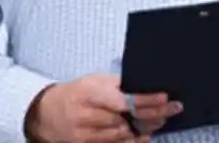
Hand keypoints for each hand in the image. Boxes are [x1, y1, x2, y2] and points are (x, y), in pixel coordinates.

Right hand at [24, 74, 180, 142]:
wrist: (46, 113)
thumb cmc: (77, 93)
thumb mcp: (94, 81)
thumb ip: (117, 85)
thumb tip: (146, 88)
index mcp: (89, 92)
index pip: (123, 99)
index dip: (145, 100)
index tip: (164, 98)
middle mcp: (86, 113)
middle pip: (126, 119)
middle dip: (151, 115)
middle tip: (171, 110)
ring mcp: (84, 133)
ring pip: (122, 135)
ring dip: (144, 128)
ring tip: (160, 121)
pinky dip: (132, 142)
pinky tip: (144, 136)